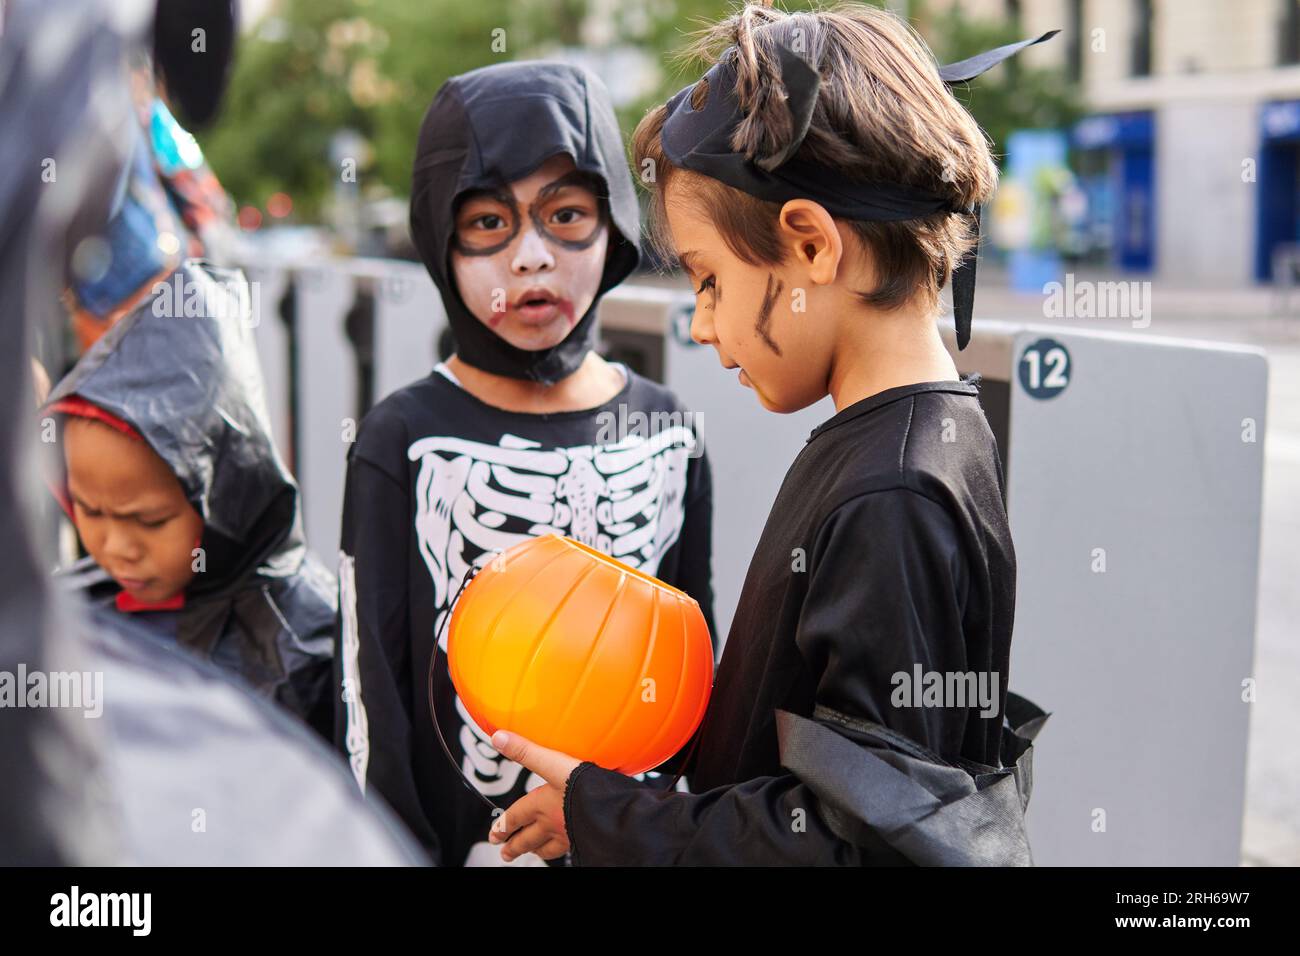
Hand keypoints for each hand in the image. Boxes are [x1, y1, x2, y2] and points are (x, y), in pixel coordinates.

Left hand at [488, 730, 582, 862]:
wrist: (613, 810)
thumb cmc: (584, 788)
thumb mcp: (553, 763)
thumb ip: (526, 750)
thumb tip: (499, 738)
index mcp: (541, 805)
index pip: (516, 817)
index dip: (502, 825)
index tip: (494, 834)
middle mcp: (552, 823)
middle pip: (528, 839)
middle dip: (514, 846)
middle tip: (505, 853)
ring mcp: (569, 835)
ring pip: (547, 849)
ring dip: (535, 851)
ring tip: (531, 853)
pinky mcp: (585, 840)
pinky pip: (567, 850)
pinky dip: (560, 850)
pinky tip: (566, 846)